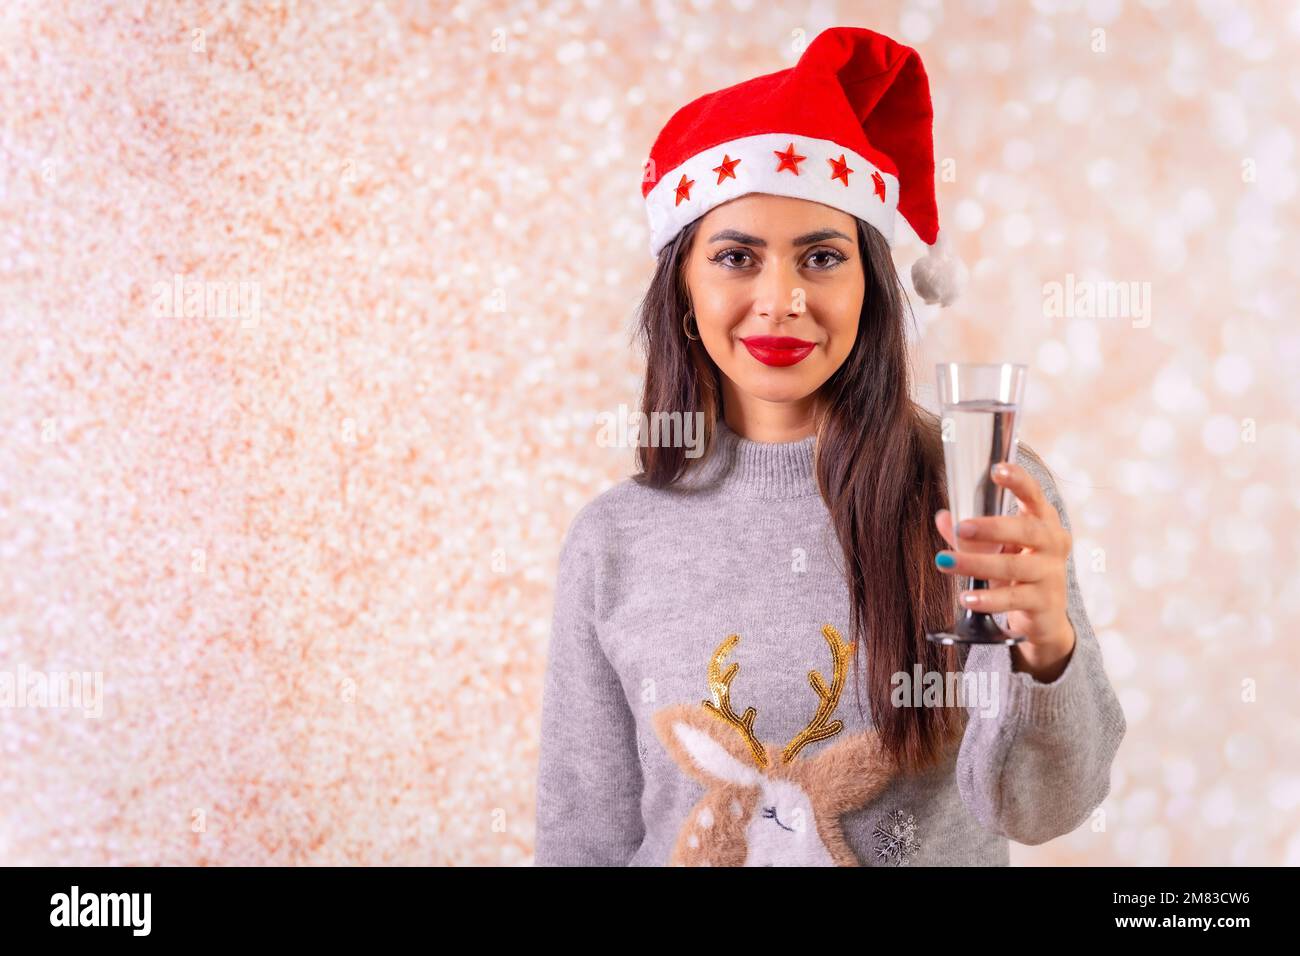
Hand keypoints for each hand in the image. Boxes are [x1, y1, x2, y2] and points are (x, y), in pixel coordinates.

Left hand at [934, 461, 1076, 681]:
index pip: (1034, 495)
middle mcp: (1053, 544)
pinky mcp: (1044, 603)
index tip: (997, 469)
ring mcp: (1051, 574)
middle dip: (992, 528)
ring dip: (976, 564)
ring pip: (1013, 566)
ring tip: (945, 562)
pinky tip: (966, 597)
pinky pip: (1013, 598)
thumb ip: (969, 535)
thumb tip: (943, 517)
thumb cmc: (1018, 572)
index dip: (1018, 481)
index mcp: (1043, 521)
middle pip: (1027, 531)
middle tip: (961, 528)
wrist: (1045, 617)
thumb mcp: (996, 549)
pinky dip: (988, 599)